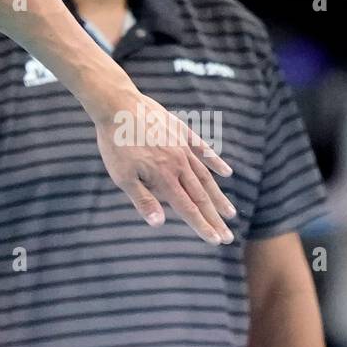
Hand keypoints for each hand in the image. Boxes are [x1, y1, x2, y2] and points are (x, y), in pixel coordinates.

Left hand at [94, 92, 236, 244]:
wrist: (118, 105)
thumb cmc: (115, 144)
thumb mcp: (122, 176)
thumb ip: (143, 199)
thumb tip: (159, 224)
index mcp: (165, 177)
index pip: (188, 208)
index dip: (202, 226)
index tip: (216, 241)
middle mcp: (180, 164)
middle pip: (201, 196)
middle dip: (214, 219)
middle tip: (228, 237)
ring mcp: (183, 147)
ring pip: (206, 176)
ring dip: (218, 196)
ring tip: (230, 212)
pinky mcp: (182, 132)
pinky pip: (203, 150)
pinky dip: (215, 162)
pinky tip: (226, 172)